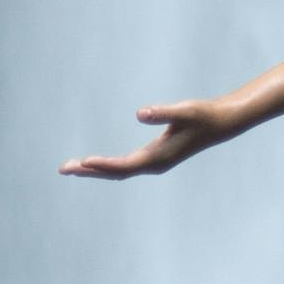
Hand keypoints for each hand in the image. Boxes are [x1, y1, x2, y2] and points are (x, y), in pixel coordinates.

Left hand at [60, 102, 237, 180]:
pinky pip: (124, 166)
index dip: (103, 164)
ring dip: (95, 170)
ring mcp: (153, 162)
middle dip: (89, 171)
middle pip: (115, 172)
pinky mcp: (154, 157)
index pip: (124, 165)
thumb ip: (162, 112)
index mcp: (158, 158)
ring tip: (71, 168)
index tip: (83, 162)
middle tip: (63, 169)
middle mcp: (153, 164)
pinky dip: (107, 165)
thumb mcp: (184, 111)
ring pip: (118, 171)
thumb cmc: (202, 115)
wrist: (220, 124)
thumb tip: (140, 113)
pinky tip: (95, 162)